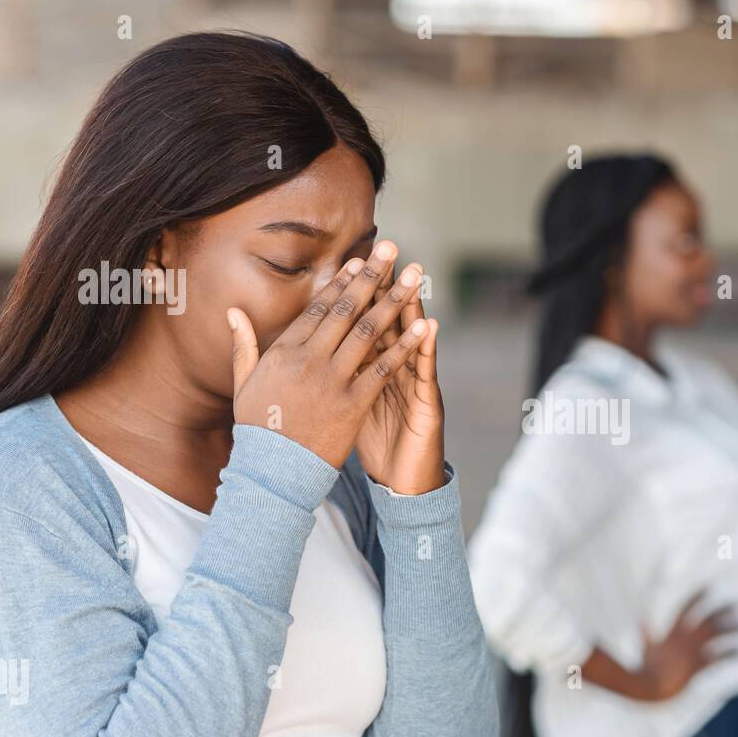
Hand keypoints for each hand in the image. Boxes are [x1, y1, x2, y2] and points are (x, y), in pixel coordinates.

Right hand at [227, 241, 431, 468]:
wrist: (273, 473)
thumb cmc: (258, 429)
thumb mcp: (243, 383)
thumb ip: (243, 344)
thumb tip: (233, 311)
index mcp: (284, 352)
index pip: (318, 308)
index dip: (341, 282)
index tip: (359, 261)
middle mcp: (309, 360)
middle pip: (346, 309)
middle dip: (371, 276)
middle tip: (392, 250)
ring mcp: (332, 381)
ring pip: (368, 332)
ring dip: (394, 301)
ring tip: (414, 277)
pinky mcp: (353, 404)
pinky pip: (384, 369)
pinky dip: (405, 346)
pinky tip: (424, 326)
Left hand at [352, 257, 444, 494]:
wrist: (404, 484)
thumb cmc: (375, 447)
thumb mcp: (347, 410)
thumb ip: (333, 381)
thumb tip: (309, 359)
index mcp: (371, 370)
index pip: (363, 325)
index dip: (357, 295)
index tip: (349, 262)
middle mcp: (396, 371)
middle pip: (389, 323)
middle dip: (385, 287)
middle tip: (384, 251)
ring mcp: (414, 385)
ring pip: (413, 340)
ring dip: (414, 306)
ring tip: (414, 275)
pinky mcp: (427, 404)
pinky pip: (425, 374)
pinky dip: (426, 350)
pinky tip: (428, 326)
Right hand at [633, 591, 737, 701]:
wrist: (652, 687)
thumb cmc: (646, 668)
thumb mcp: (647, 648)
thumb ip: (647, 633)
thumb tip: (642, 621)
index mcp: (673, 631)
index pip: (687, 607)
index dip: (698, 596)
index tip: (709, 587)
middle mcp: (687, 638)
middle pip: (709, 619)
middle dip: (723, 611)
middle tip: (737, 605)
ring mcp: (695, 651)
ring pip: (718, 635)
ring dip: (732, 628)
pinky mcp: (701, 666)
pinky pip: (721, 657)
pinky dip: (733, 653)